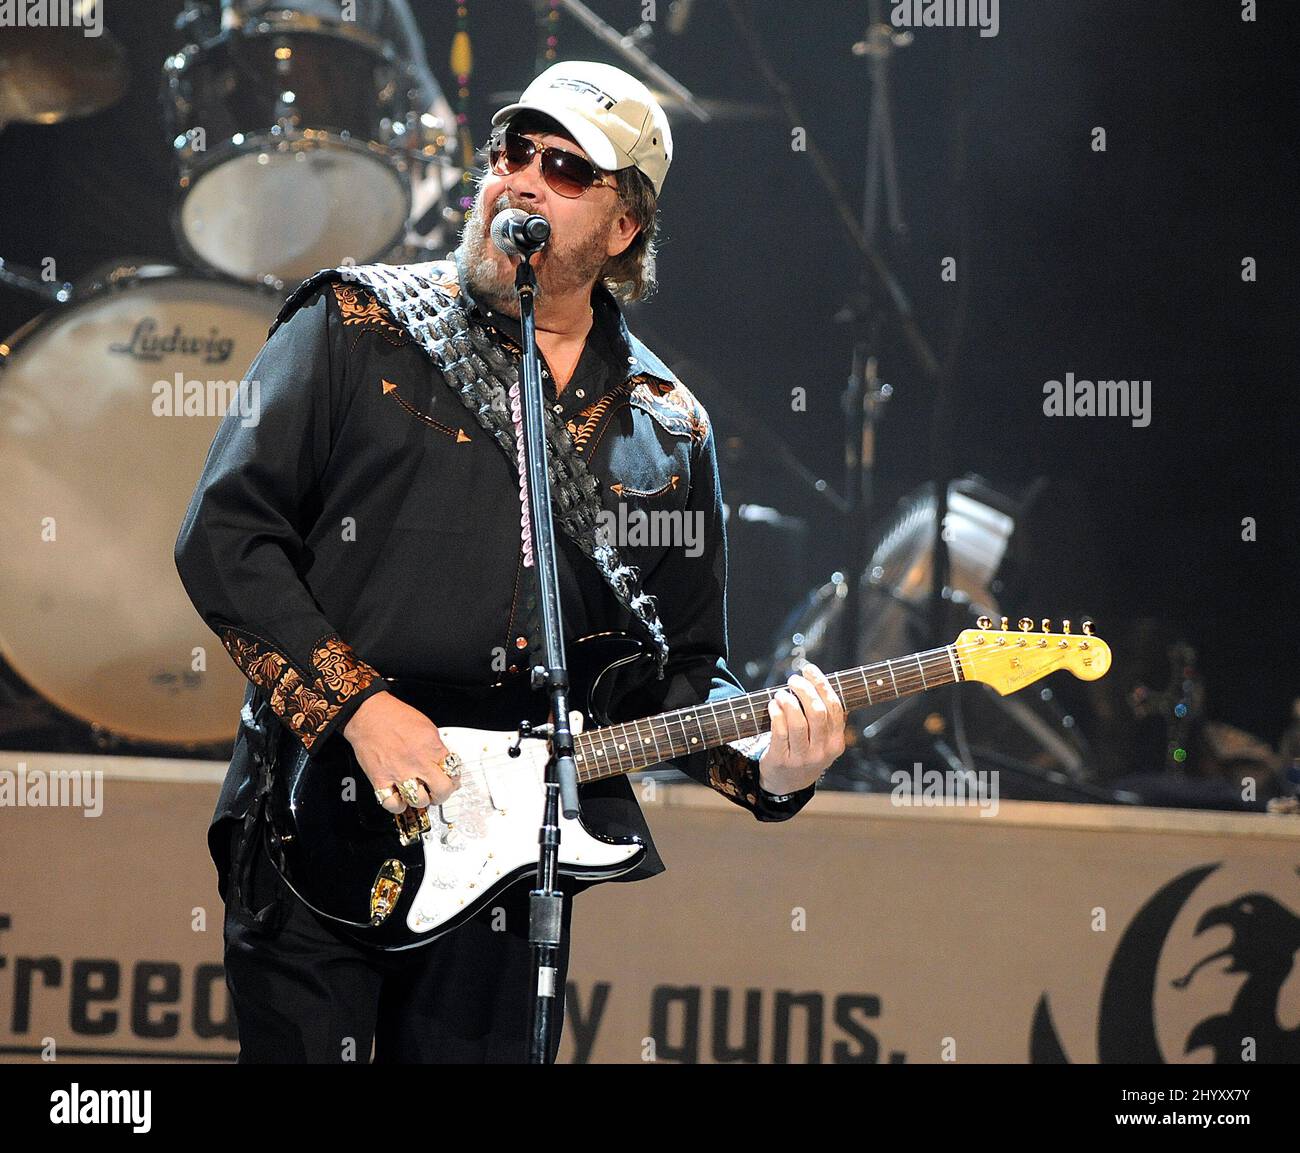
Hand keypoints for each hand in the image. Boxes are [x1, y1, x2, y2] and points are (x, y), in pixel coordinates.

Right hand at [342, 691, 459, 812]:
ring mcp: (399, 772)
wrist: (368, 715)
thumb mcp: (426, 726)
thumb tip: (443, 761)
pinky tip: (400, 798)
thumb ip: (436, 746)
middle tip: (438, 792)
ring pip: (419, 800)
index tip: (451, 780)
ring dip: (421, 800)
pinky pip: (393, 804)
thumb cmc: (394, 716)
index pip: (453, 771)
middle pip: (441, 790)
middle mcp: (417, 761)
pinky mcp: (380, 780)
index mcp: (431, 747)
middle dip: (443, 794)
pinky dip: (398, 805)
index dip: (454, 779)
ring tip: (419, 794)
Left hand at [758, 663, 844, 795]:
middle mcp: (822, 751)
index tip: (809, 669)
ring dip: (788, 701)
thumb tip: (817, 680)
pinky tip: (773, 705)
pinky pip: (779, 731)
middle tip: (793, 679)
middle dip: (805, 690)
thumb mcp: (822, 740)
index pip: (834, 708)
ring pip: (798, 722)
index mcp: (836, 743)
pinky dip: (776, 713)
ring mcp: (802, 758)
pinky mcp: (781, 760)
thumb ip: (824, 717)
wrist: (787, 784)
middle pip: (817, 713)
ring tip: (780, 694)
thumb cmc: (805, 751)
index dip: (822, 685)